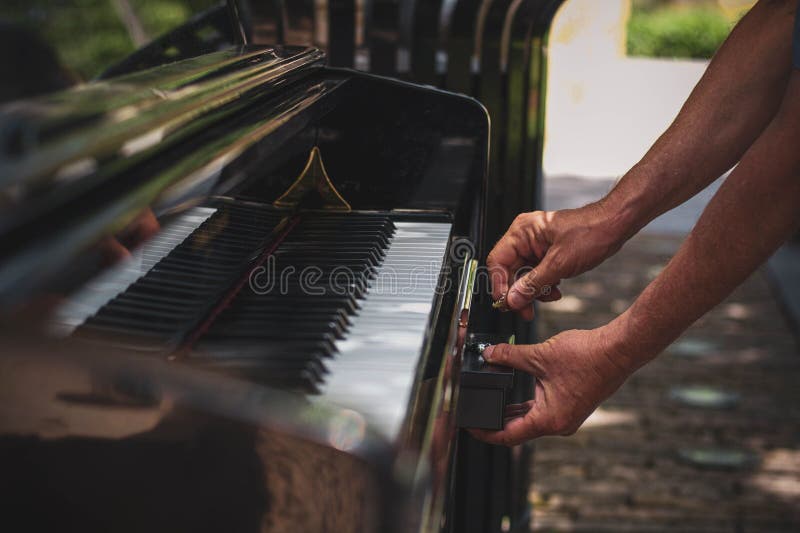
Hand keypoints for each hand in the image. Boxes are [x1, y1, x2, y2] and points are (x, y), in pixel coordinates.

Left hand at [469, 326, 637, 445]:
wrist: (618, 350)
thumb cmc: (586, 357)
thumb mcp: (539, 355)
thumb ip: (509, 357)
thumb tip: (488, 355)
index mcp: (550, 420)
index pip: (509, 435)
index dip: (485, 432)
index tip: (469, 427)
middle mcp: (558, 424)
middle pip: (518, 430)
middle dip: (495, 421)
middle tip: (473, 414)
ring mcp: (566, 416)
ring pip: (530, 419)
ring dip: (511, 411)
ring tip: (488, 403)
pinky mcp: (571, 406)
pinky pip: (542, 410)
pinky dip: (526, 404)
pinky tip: (512, 394)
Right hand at [487, 203, 624, 319]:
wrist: (614, 226)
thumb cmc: (590, 233)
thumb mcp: (559, 264)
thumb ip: (532, 284)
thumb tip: (512, 299)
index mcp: (522, 232)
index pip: (497, 261)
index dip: (500, 285)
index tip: (507, 303)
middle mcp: (525, 237)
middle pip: (510, 270)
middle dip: (520, 292)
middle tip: (526, 310)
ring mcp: (536, 244)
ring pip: (524, 275)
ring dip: (534, 290)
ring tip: (550, 297)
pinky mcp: (546, 252)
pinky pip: (536, 273)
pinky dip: (544, 285)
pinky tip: (556, 290)